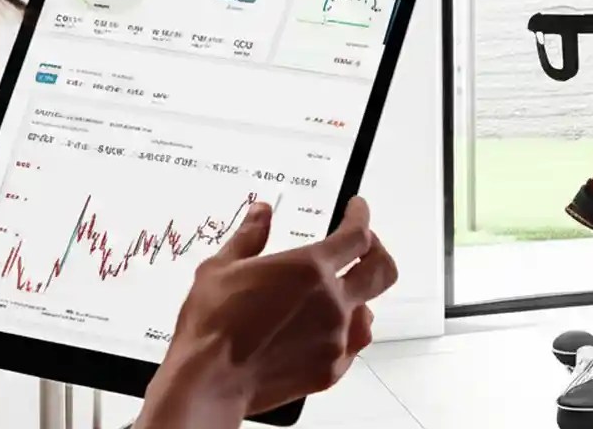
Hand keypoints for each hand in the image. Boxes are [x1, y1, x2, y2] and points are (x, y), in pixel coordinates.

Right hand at [135, 197, 396, 428]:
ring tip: (334, 296)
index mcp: (310, 269)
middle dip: (378, 252)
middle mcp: (333, 301)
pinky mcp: (332, 368)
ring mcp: (337, 337)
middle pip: (382, 269)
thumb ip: (248, 237)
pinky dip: (344, 333)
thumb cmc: (212, 327)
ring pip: (368, 310)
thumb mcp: (220, 269)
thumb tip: (260, 213)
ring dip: (357, 297)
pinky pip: (353, 344)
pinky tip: (323, 331)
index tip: (357, 210)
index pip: (357, 235)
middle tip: (364, 246)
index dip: (361, 217)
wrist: (209, 382)